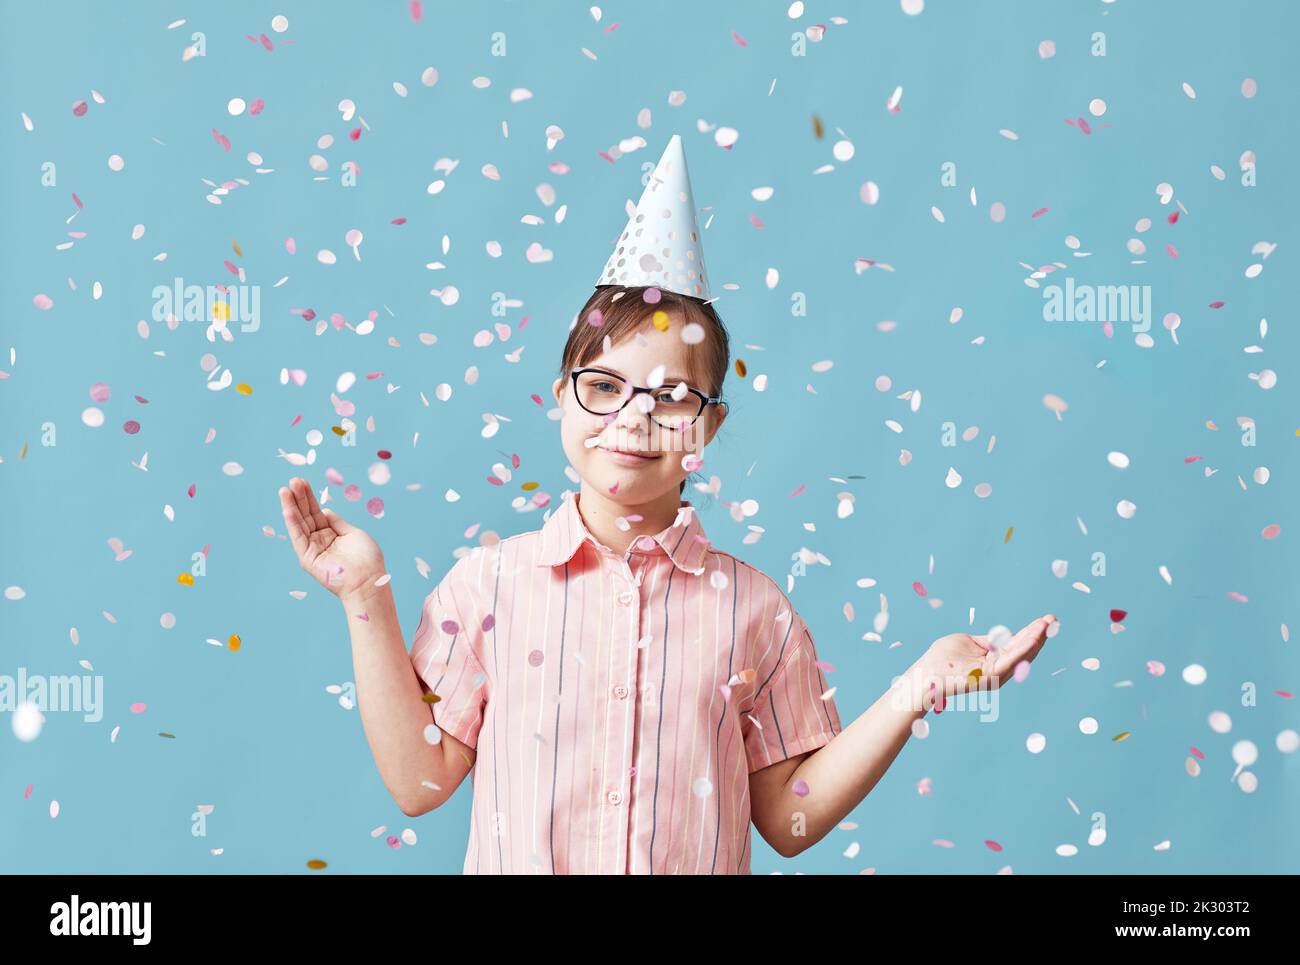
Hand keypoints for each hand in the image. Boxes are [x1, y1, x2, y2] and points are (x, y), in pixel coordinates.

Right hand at [278, 476, 384, 600]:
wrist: (368, 580)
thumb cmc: (366, 559)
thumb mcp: (353, 533)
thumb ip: (337, 522)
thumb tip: (326, 510)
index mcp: (332, 534)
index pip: (317, 512)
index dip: (310, 498)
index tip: (302, 482)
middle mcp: (320, 541)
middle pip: (306, 516)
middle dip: (299, 498)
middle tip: (293, 480)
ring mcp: (313, 549)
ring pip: (299, 524)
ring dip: (291, 507)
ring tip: (285, 490)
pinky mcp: (308, 558)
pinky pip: (298, 538)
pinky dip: (292, 523)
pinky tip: (288, 509)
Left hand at [910, 613, 1057, 704]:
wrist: (925, 674)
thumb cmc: (941, 658)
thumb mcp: (967, 642)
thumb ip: (986, 641)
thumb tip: (1000, 636)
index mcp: (992, 662)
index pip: (1016, 645)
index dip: (1030, 633)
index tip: (1045, 620)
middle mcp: (997, 670)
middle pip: (1022, 651)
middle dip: (1038, 635)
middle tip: (1053, 620)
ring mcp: (993, 676)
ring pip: (1019, 656)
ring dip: (1034, 641)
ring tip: (1046, 626)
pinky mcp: (987, 678)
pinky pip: (1008, 662)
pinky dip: (1022, 650)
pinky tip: (1033, 639)